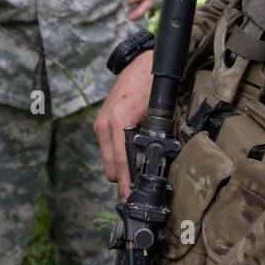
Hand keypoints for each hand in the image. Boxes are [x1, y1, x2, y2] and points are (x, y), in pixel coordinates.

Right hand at [94, 51, 153, 199]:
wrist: (141, 65)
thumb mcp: (162, 115)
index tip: (130, 198)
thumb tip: (164, 163)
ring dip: (121, 165)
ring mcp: (100, 123)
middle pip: (110, 168)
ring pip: (108, 160)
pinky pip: (107, 148)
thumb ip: (162, 140)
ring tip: (139, 164)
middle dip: (124, 177)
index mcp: (118, 122)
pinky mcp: (101, 122)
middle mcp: (105, 124)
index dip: (126, 184)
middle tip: (141, 182)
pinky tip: (132, 150)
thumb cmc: (152, 87)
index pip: (119, 163)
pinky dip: (118, 153)